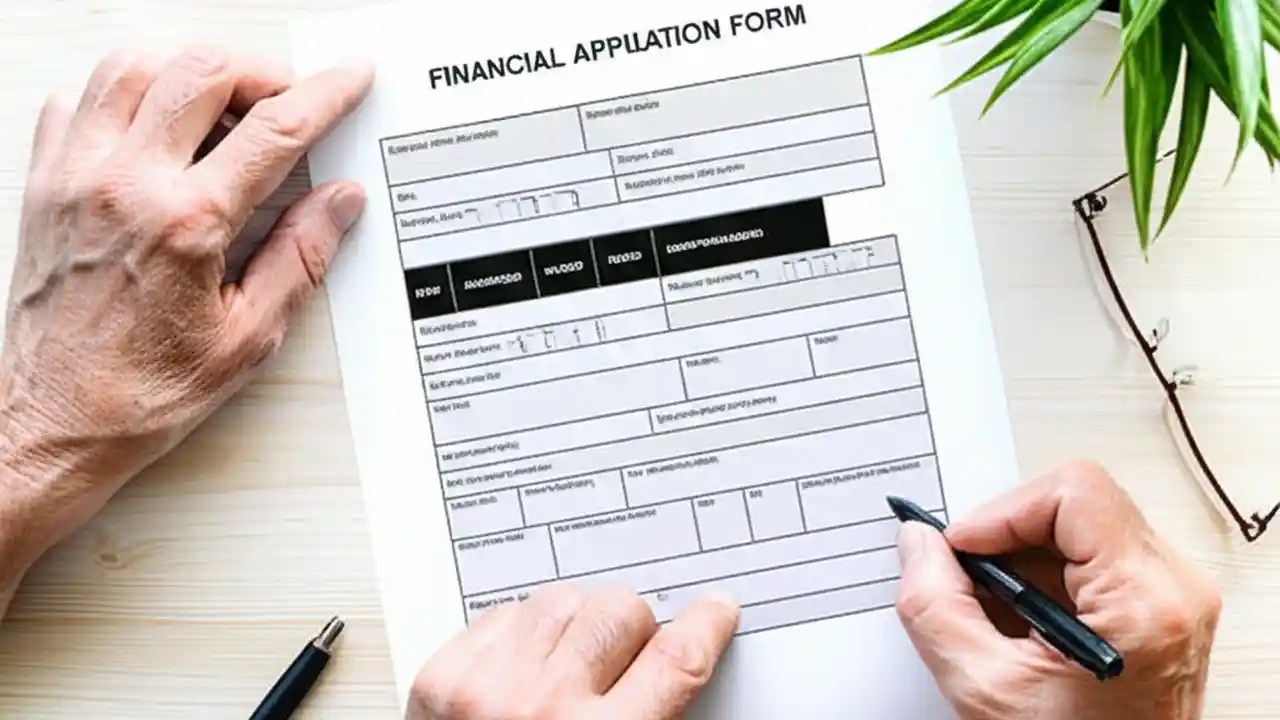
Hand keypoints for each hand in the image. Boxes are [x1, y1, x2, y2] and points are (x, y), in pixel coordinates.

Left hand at [0, 47, 372, 598]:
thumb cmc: (141, 391)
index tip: (348, 79)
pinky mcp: (44, 183)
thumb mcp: (248, 337)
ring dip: (190, 69)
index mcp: (186, 224)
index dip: (325, 93)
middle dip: (261, 71)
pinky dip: (125, 95)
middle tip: (288, 97)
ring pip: (134, 65)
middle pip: (202, 71)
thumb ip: (300, 258)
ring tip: (224, 102)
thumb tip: (338, 203)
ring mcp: (75, 176)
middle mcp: (124, 185)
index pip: (274, 129)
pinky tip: (155, 127)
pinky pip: (80, 100)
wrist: (52, 420)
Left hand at [408, 585, 739, 719]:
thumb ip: (651, 718)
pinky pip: (505, 613)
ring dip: (576, 624)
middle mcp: (542, 711)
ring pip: (563, 599)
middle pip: (621, 614)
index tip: (712, 613)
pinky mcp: (443, 677)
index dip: (705, 628)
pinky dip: (522, 634)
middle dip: (633, 631)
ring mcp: (485, 688)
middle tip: (624, 659)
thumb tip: (678, 662)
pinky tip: (523, 670)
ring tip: (567, 667)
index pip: (675, 662)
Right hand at [895, 461, 1220, 719]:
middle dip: (1008, 537)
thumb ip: (937, 605)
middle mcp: (1175, 590)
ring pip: (1082, 528)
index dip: (1003, 511)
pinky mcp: (1163, 608)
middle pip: (1077, 505)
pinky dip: (1046, 578)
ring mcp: (1174, 598)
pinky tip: (1022, 623)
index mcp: (1145, 603)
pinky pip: (1096, 557)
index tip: (962, 547)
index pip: (1075, 493)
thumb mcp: (985, 688)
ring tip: (996, 612)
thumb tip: (919, 546)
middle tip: (968, 579)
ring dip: (1023, 559)